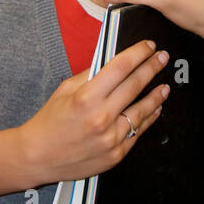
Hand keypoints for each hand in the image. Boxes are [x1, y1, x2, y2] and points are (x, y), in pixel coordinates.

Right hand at [20, 40, 170, 183]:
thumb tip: (114, 61)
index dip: (139, 53)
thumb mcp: (65, 90)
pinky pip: (138, 133)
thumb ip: (91, 75)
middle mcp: (101, 117)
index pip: (121, 67)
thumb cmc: (49, 122)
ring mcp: (111, 138)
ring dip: (156, 96)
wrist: (38, 156)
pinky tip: (155, 109)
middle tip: (162, 58)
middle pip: (135, 85)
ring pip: (142, 111)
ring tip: (164, 86)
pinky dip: (149, 119)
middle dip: (152, 67)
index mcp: (87, 97)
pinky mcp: (115, 154)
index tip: (149, 46)